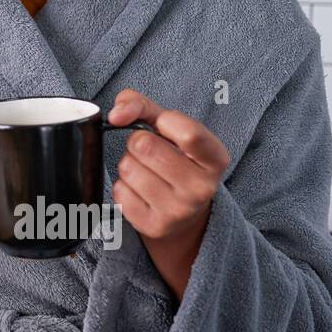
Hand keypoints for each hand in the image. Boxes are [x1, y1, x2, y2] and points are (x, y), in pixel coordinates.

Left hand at [106, 89, 230, 300]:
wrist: (183, 212)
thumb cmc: (174, 157)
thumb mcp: (167, 126)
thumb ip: (140, 105)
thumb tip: (116, 114)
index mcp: (216, 158)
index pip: (187, 132)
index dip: (163, 122)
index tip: (162, 126)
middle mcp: (203, 188)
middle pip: (145, 146)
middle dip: (138, 142)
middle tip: (150, 152)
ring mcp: (179, 211)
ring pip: (128, 168)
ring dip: (129, 164)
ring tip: (147, 172)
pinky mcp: (155, 226)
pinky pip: (119, 192)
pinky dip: (123, 187)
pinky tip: (141, 191)